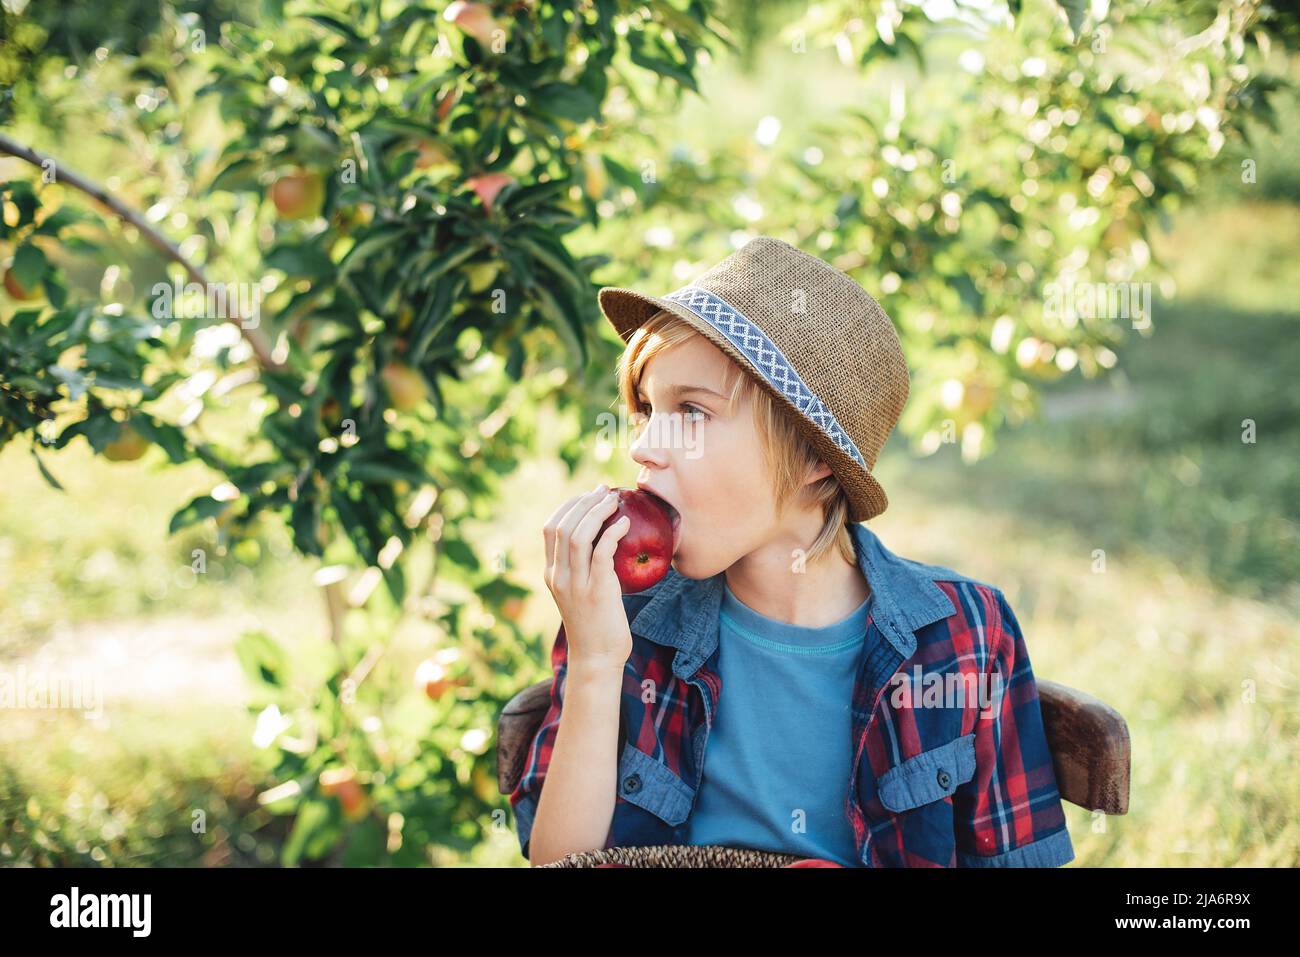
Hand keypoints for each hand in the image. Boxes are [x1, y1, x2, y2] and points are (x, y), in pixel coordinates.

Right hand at [543, 484, 632, 670]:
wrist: (597, 659)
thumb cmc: (596, 625)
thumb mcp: (581, 593)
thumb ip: (584, 569)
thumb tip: (607, 540)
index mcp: (551, 574)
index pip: (550, 529)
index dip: (569, 506)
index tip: (590, 496)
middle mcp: (558, 577)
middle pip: (563, 526)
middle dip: (584, 502)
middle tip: (605, 491)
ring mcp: (576, 584)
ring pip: (578, 535)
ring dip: (597, 511)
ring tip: (615, 500)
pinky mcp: (597, 592)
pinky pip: (602, 552)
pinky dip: (613, 532)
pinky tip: (625, 523)